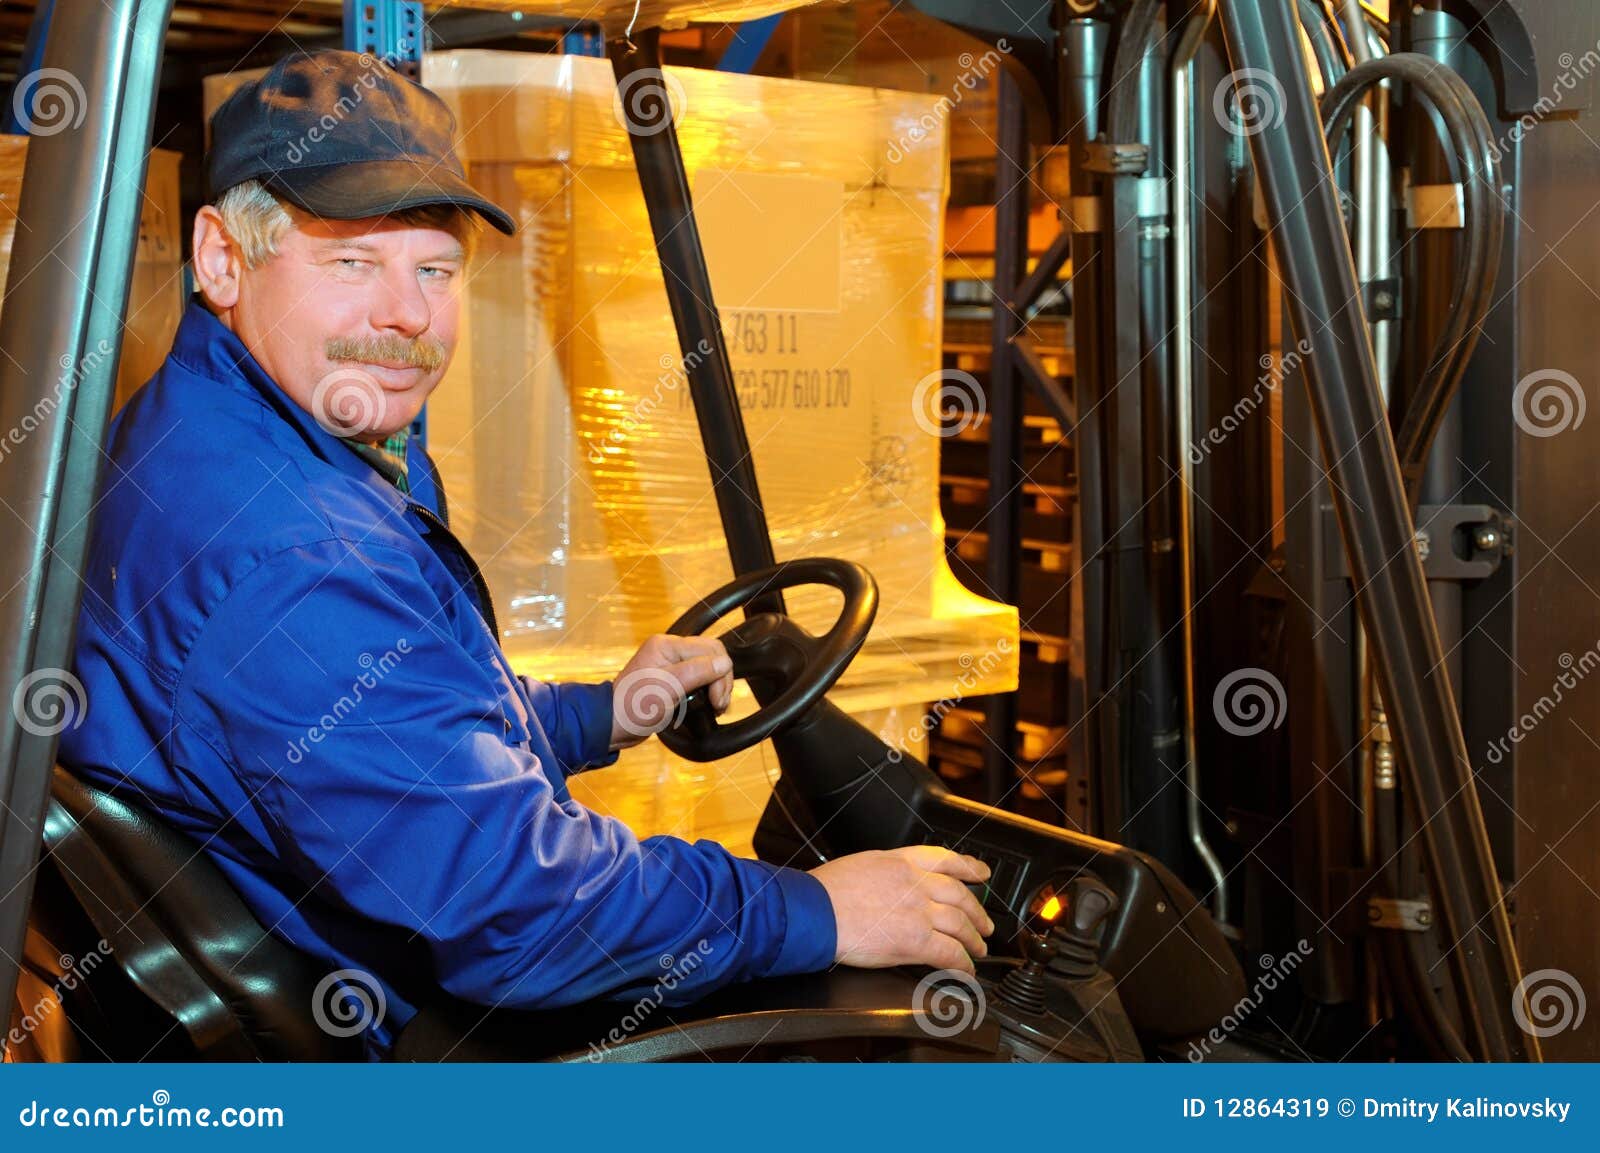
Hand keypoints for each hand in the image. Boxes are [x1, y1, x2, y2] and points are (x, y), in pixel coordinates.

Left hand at [609, 633, 734, 749]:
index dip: (720, 674)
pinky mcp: (672, 680)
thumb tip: (725, 663)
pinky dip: (707, 691)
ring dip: (716, 687)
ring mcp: (671, 665)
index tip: (717, 700)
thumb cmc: (633, 706)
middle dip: (721, 681)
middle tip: (718, 705)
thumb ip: (698, 672)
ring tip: (715, 708)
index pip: (711, 649)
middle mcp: (670, 651)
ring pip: (707, 669)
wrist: (613, 725)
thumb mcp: (668, 688)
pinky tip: (708, 706)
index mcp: (667, 645)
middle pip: (711, 657)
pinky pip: (698, 679)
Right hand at [809, 846, 994, 973]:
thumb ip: (890, 872)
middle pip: (960, 895)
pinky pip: (950, 953)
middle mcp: (916, 883)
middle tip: (985, 924)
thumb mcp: (864, 864)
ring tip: (979, 949)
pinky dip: (963, 964)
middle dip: (977, 912)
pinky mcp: (915, 940)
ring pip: (961, 924)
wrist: (815, 911)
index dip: (969, 867)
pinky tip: (966, 970)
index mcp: (902, 862)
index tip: (980, 873)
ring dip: (974, 939)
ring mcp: (918, 911)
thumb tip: (898, 885)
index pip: (946, 859)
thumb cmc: (827, 891)